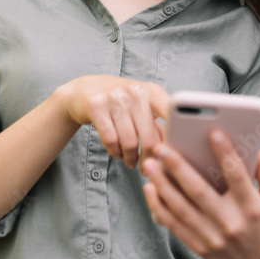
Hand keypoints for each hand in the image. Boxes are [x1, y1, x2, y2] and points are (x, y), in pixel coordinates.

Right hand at [55, 75, 169, 168]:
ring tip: (131, 163)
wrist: (85, 90)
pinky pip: (111, 140)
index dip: (175, 136)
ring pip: (129, 142)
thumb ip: (158, 122)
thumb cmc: (120, 101)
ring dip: (131, 158)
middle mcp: (134, 92)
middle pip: (149, 137)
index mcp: (152, 91)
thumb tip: (173, 149)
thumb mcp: (142, 106)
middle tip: (148, 168)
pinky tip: (117, 153)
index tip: (172, 154)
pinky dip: (115, 152)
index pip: (171, 114)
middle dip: (149, 158)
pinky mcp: (96, 106)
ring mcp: (114, 98)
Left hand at [142, 131, 259, 258]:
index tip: (214, 132)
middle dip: (178, 167)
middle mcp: (230, 223)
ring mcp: (212, 237)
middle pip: (200, 191)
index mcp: (252, 208)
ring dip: (162, 185)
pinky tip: (150, 188)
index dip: (226, 153)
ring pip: (181, 208)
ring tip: (150, 164)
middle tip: (163, 147)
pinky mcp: (198, 247)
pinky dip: (159, 207)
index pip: (238, 176)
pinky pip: (174, 225)